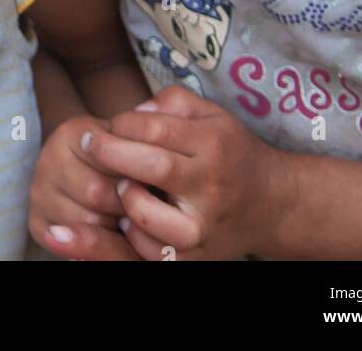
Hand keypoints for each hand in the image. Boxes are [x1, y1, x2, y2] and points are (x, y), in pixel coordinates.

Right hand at [29, 114, 140, 260]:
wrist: (91, 176)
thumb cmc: (123, 158)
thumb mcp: (134, 137)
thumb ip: (152, 124)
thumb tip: (167, 108)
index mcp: (72, 131)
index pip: (110, 157)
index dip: (137, 173)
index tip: (154, 179)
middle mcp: (48, 159)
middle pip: (96, 192)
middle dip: (126, 203)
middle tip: (145, 204)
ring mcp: (39, 192)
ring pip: (86, 220)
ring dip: (114, 224)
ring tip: (130, 216)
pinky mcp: (37, 223)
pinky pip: (71, 243)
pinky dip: (98, 240)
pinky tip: (112, 230)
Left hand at [83, 86, 295, 260]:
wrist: (271, 204)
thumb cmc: (230, 150)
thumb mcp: (211, 113)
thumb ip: (171, 103)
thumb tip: (133, 113)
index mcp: (213, 145)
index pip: (157, 130)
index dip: (123, 124)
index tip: (106, 124)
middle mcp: (210, 187)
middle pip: (152, 168)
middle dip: (111, 154)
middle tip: (90, 145)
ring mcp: (203, 227)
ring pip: (149, 217)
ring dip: (123, 198)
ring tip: (118, 185)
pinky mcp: (195, 258)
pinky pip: (151, 253)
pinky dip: (131, 236)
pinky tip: (127, 218)